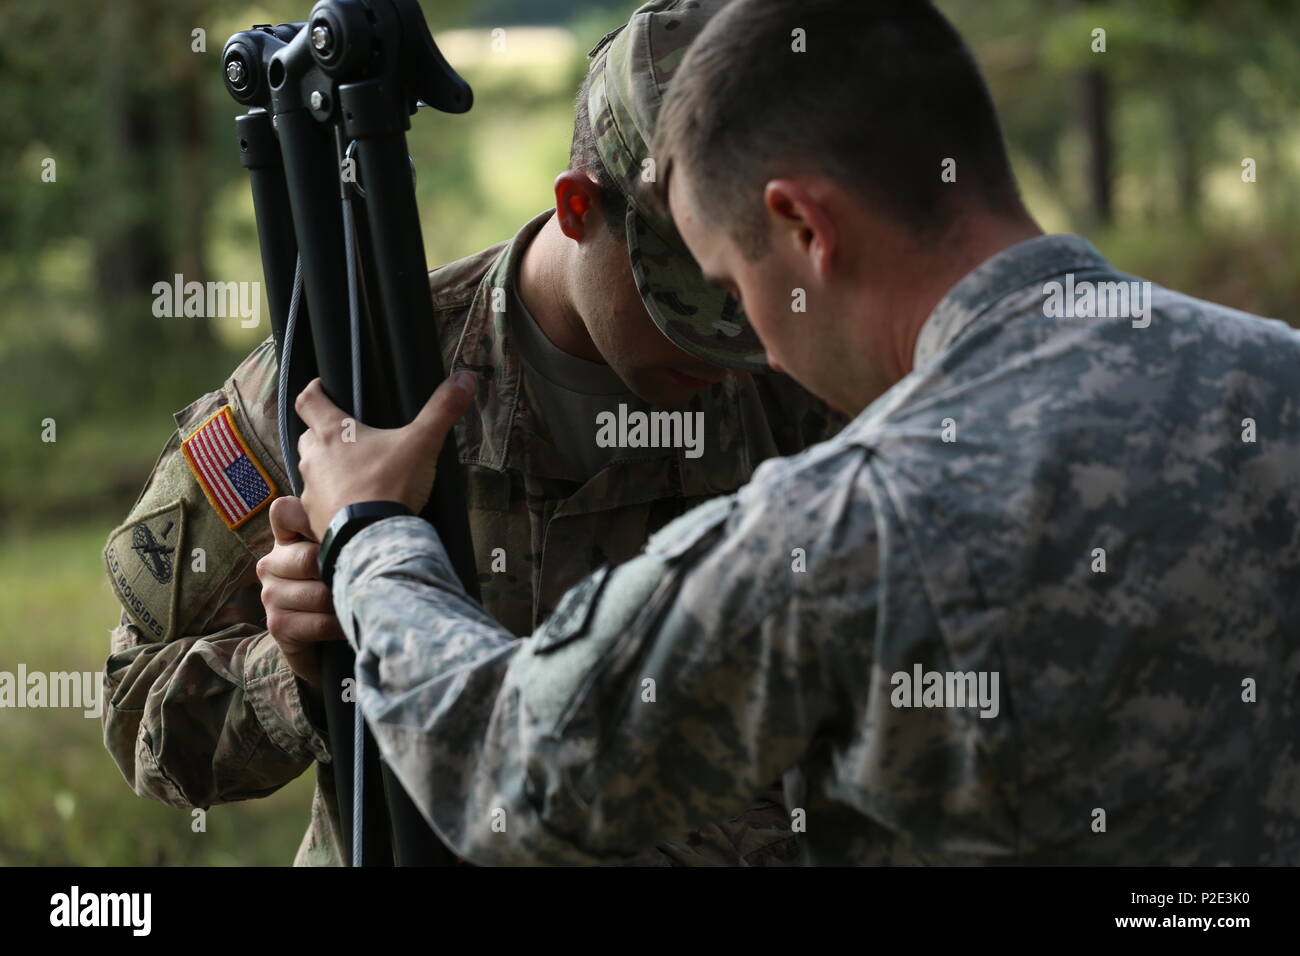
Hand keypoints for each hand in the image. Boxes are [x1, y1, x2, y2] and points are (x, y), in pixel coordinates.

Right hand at [257, 496, 343, 689]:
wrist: (330, 644)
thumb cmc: (345, 586)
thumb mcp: (347, 553)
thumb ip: (348, 531)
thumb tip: (377, 511)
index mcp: (286, 538)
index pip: (284, 511)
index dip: (310, 518)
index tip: (339, 531)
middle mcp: (270, 563)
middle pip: (309, 558)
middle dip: (342, 572)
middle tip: (362, 580)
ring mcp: (270, 595)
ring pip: (319, 594)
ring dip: (345, 602)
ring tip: (359, 603)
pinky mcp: (278, 626)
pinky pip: (319, 623)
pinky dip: (341, 626)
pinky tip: (350, 625)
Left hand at [294, 371, 476, 540]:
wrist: (373, 539)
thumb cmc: (390, 485)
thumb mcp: (422, 443)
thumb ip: (442, 410)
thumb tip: (465, 378)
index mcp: (332, 432)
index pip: (308, 400)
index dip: (314, 390)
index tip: (323, 387)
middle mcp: (314, 459)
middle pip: (308, 436)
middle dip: (322, 432)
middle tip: (347, 436)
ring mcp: (310, 490)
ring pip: (311, 470)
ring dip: (326, 468)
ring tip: (352, 472)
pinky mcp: (313, 518)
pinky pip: (315, 503)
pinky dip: (329, 499)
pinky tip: (349, 504)